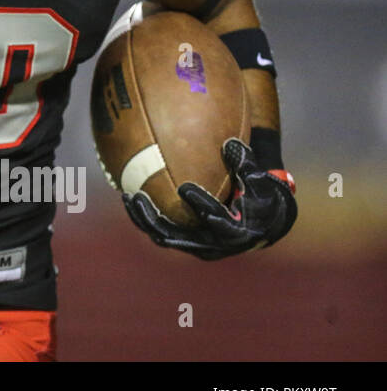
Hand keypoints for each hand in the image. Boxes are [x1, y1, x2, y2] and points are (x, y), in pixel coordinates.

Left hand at [122, 137, 296, 260]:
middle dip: (155, 219)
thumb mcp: (259, 182)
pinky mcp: (186, 241)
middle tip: (138, 196)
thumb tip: (230, 144)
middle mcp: (213, 245)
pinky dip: (145, 218)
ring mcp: (197, 246)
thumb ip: (245, 165)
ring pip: (163, 236)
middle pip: (177, 236)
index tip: (184, 188)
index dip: (200, 205)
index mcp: (235, 232)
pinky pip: (161, 231)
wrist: (261, 222)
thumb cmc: (261, 197)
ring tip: (129, 197)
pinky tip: (130, 197)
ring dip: (144, 220)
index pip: (215, 220)